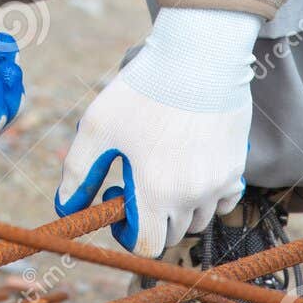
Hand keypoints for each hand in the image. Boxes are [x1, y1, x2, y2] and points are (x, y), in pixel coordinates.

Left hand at [54, 7, 259, 255]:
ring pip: (198, 216)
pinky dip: (207, 193)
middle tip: (136, 174)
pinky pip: (222, 199)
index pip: (147, 246)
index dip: (128, 235)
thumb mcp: (98, 126)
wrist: (198, 56)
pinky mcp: (237, 167)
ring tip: (162, 162)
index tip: (119, 203)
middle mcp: (193, 195)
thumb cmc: (143, 89)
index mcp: (157, 192)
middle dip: (151, 216)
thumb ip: (78, 171)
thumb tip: (65, 207)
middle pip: (172, 233)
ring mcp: (219, 183)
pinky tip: (190, 161)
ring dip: (178, 204)